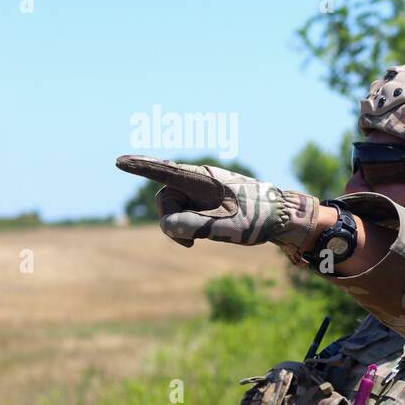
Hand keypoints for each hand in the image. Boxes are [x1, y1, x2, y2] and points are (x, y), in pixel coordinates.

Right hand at [115, 155, 319, 249]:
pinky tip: (198, 239)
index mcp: (204, 180)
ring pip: (174, 207)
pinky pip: (185, 212)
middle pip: (166, 198)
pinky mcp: (208, 199)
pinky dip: (187, 226)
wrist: (284, 217)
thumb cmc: (260, 219)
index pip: (166, 172)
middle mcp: (200, 180)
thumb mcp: (229, 227)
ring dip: (180, 226)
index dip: (142, 167)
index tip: (120, 161)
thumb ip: (197, 226)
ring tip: (200, 241)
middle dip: (170, 220)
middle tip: (191, 243)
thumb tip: (168, 225)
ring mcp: (203, 189)